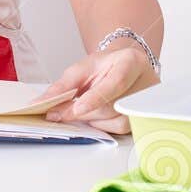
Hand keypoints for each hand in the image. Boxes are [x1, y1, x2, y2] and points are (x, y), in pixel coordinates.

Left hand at [39, 43, 157, 134]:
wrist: (123, 68)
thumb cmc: (105, 67)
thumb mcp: (82, 69)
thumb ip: (63, 86)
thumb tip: (43, 104)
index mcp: (132, 62)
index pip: (116, 82)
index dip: (96, 97)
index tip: (77, 108)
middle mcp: (146, 83)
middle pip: (112, 105)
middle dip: (83, 112)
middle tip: (59, 114)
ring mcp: (147, 103)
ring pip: (116, 121)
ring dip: (92, 119)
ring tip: (83, 107)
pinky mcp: (144, 118)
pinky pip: (119, 129)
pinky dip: (102, 124)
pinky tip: (97, 114)